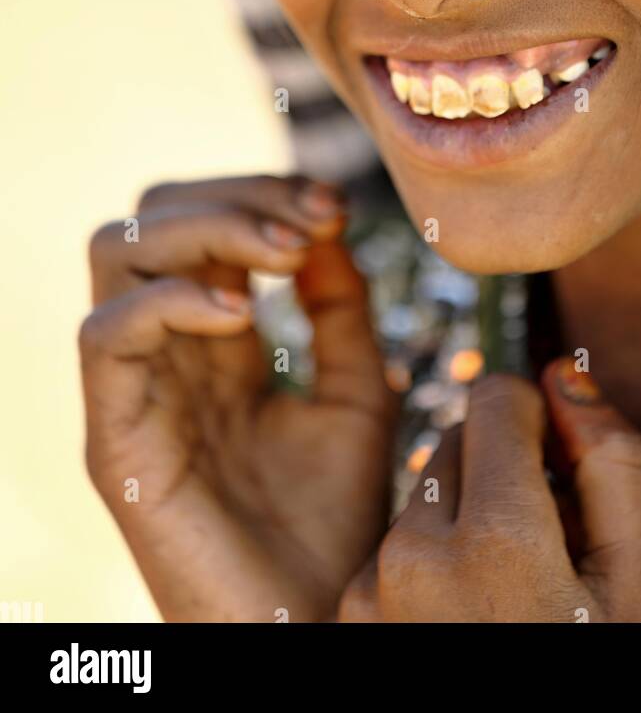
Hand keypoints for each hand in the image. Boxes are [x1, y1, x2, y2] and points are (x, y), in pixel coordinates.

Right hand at [79, 174, 397, 622]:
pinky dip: (169, 299)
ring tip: (284, 252)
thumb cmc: (338, 524)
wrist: (320, 625)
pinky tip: (242, 314)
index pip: (202, 222)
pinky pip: (105, 336)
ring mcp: (134, 390)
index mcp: (214, 340)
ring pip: (116, 250)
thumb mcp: (356, 394)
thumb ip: (340, 310)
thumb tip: (324, 225)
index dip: (262, 193)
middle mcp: (164, 352)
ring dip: (205, 227)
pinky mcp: (116, 440)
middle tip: (313, 218)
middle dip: (236, 194)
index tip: (332, 207)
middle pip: (152, 216)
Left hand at [338, 361, 640, 622]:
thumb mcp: (637, 584)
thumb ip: (611, 463)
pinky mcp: (347, 620)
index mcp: (497, 537)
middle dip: (501, 470)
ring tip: (505, 594)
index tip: (562, 463)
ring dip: (462, 519)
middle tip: (545, 544)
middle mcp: (414, 556)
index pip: (496, 397)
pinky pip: (389, 551)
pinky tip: (466, 617)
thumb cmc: (594, 682)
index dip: (541, 420)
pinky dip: (425, 566)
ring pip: (421, 497)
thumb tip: (567, 375)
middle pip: (454, 441)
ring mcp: (370, 593)